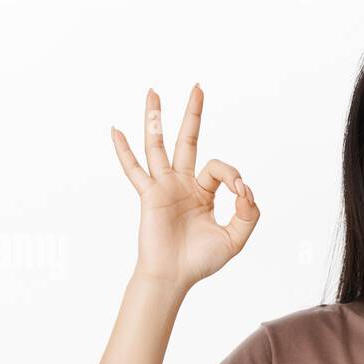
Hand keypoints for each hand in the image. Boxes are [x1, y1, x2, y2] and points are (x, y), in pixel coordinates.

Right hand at [112, 84, 259, 289]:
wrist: (175, 276)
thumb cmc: (200, 260)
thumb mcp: (235, 238)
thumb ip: (247, 213)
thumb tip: (245, 188)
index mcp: (203, 193)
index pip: (219, 169)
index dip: (233, 176)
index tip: (240, 192)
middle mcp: (182, 184)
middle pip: (187, 140)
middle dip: (193, 115)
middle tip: (198, 87)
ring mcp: (164, 187)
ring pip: (158, 146)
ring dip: (155, 119)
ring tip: (153, 91)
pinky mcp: (149, 196)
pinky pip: (135, 170)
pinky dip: (124, 151)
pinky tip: (116, 130)